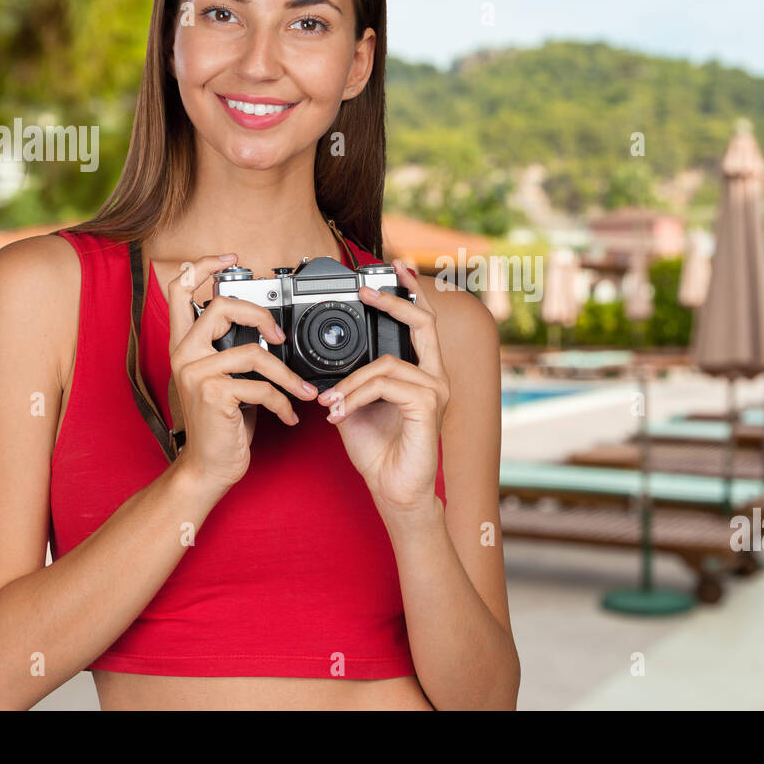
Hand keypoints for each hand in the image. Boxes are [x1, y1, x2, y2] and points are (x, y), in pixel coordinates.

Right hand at [164, 254, 319, 495]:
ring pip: (255, 353)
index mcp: (185, 347)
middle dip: (261, 315)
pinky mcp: (213, 394)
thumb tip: (268, 331)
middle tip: (280, 336)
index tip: (230, 258)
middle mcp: (184, 355)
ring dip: (288, 376)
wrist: (209, 468)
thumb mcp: (226, 382)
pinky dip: (284, 403)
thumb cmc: (222, 426)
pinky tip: (289, 416)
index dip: (203, 267)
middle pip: (221, 307)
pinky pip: (262, 387)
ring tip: (303, 392)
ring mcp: (196, 374)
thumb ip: (234, 353)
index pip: (180, 291)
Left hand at [317, 259, 448, 516]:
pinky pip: (386, 384)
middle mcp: (435, 378)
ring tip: (331, 403)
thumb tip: (329, 365)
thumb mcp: (355, 407)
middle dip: (394, 301)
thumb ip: (351, 381)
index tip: (394, 270)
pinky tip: (340, 412)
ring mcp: (435, 391)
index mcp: (422, 374)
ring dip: (351, 381)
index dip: (409, 295)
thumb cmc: (380, 453)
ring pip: (388, 362)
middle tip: (367, 290)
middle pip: (421, 324)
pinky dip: (356, 396)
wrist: (393, 492)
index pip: (421, 324)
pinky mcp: (428, 407)